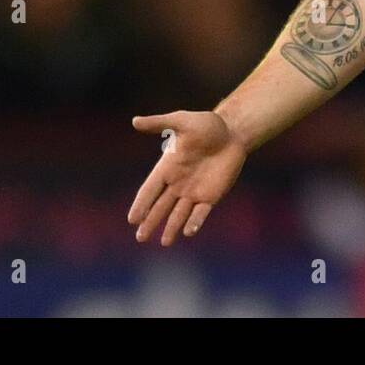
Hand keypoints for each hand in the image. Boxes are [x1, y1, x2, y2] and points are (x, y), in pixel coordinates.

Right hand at [127, 110, 247, 245]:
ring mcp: (194, 191)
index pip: (150, 189)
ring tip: (164, 242)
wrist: (233, 133)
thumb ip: (160, 123)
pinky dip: (195, 222)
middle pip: (161, 206)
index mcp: (168, 167)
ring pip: (179, 214)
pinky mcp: (212, 196)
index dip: (141, 204)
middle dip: (151, 222)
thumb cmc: (207, 125)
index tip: (131, 220)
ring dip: (171, 227)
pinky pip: (201, 212)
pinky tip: (188, 232)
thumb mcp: (183, 121)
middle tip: (140, 238)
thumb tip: (135, 121)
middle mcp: (178, 183)